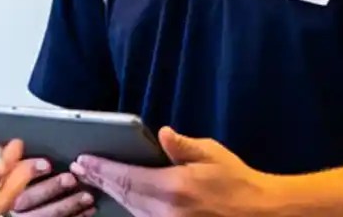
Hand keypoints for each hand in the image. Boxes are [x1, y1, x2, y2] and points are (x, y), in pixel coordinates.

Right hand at [8, 168, 96, 216]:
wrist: (27, 212)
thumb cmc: (19, 188)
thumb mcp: (12, 173)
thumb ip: (13, 162)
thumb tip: (16, 144)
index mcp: (2, 190)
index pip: (10, 180)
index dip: (28, 172)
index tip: (47, 164)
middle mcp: (10, 208)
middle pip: (27, 199)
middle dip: (50, 188)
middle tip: (70, 179)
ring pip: (45, 215)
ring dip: (68, 205)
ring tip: (87, 196)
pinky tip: (88, 210)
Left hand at [70, 127, 273, 216]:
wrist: (261, 213)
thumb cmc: (238, 182)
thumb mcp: (212, 155)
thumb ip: (183, 146)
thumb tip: (161, 133)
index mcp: (174, 188)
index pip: (126, 177)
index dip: (102, 169)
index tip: (84, 161)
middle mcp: (166, 212)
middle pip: (123, 195)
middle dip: (100, 180)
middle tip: (81, 169)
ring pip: (131, 210)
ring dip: (111, 194)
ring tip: (95, 180)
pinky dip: (130, 207)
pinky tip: (122, 198)